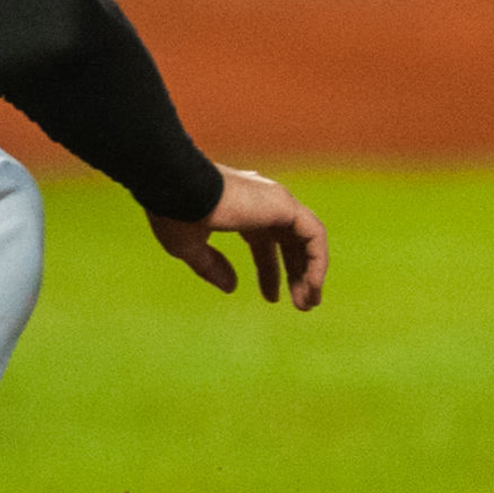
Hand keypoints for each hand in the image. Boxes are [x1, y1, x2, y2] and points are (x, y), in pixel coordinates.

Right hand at [147, 164, 327, 310]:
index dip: (269, 272)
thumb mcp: (189, 247)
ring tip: (310, 303)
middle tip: (303, 305)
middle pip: (290, 243)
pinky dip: (318, 261)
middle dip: (298, 274)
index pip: (264, 243)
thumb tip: (231, 287)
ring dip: (312, 272)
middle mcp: (262, 203)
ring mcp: (276, 201)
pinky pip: (314, 236)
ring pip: (308, 239)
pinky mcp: (285, 204)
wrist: (177, 187)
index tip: (273, 299)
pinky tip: (313, 286)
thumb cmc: (176, 213)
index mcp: (241, 211)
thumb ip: (211, 266)